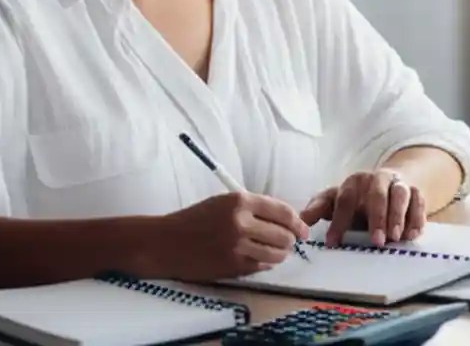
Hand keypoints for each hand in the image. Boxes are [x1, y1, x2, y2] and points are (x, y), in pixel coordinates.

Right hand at [154, 192, 309, 280]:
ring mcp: (237, 247)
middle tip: (289, 242)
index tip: (302, 229)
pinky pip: (261, 267)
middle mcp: (240, 223)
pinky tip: (260, 259)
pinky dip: (266, 264)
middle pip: (283, 235)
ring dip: (281, 254)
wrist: (166, 243)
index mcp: (239, 201)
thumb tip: (285, 219)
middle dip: (290, 239)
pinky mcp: (233, 267)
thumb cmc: (194, 219)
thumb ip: (253, 208)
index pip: (282, 211)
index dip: (297, 222)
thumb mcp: (223, 202)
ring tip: (277, 252)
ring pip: (276, 254)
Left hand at [300, 170, 426, 247]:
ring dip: (398, 216)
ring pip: (401, 194)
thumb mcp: (336, 200)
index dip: (338, 221)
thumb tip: (299, 220)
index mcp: (353, 182)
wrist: (389, 182)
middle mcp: (377, 179)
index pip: (345, 200)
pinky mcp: (417, 191)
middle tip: (377, 241)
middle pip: (377, 194)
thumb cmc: (358, 198)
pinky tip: (412, 235)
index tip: (333, 242)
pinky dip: (417, 218)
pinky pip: (419, 201)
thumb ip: (318, 209)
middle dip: (377, 217)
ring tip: (395, 238)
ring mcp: (398, 184)